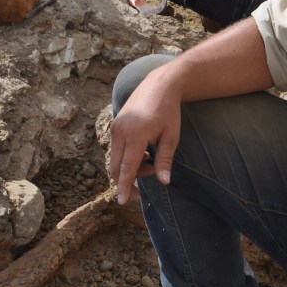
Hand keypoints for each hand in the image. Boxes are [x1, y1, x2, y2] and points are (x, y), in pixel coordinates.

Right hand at [109, 69, 183, 204]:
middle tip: (141, 191)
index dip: (124, 186)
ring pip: (115, 159)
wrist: (159, 85)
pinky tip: (144, 153)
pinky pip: (116, 149)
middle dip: (126, 181)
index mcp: (136, 135)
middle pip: (116, 166)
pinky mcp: (115, 125)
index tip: (122, 201)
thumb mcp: (171, 137)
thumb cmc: (169, 111)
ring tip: (151, 162)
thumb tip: (164, 182)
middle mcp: (121, 131)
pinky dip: (127, 157)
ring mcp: (115, 127)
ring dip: (129, 168)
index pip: (127, 168)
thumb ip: (165, 160)